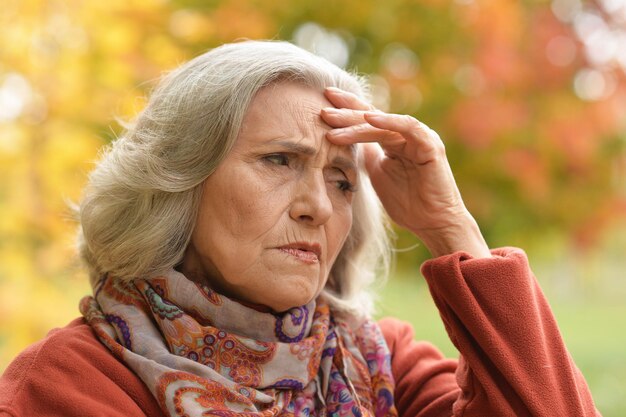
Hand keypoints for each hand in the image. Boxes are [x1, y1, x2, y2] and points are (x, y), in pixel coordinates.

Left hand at [321, 87, 489, 257]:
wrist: (434, 224)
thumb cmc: (408, 204)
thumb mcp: (378, 175)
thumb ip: (366, 157)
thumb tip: (344, 144)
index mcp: (394, 141)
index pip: (366, 121)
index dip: (345, 111)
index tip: (319, 105)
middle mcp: (407, 135)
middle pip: (372, 117)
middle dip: (346, 111)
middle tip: (322, 107)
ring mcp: (420, 138)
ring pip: (384, 123)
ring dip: (357, 120)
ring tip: (333, 120)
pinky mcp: (430, 145)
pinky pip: (408, 127)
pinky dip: (389, 121)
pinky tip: (369, 119)